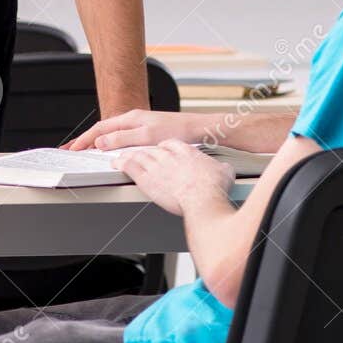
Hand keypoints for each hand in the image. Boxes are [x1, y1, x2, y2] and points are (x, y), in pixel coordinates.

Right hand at [68, 110, 220, 150]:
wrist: (197, 129)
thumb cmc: (176, 130)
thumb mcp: (147, 137)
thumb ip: (123, 139)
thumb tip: (101, 142)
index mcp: (130, 118)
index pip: (100, 129)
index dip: (84, 140)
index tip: (72, 149)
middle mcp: (132, 120)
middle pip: (102, 130)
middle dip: (85, 140)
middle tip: (71, 150)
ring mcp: (139, 126)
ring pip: (111, 134)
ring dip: (96, 142)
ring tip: (84, 150)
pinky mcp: (145, 132)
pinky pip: (120, 138)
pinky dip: (109, 144)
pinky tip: (109, 150)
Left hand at [111, 139, 233, 216]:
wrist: (203, 198)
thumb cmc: (212, 188)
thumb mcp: (223, 172)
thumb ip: (221, 168)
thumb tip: (226, 170)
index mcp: (185, 151)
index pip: (169, 143)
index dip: (163, 147)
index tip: (161, 150)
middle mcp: (168, 155)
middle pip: (151, 148)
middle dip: (143, 150)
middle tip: (137, 152)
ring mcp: (156, 165)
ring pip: (138, 154)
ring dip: (129, 155)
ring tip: (122, 156)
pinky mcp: (146, 178)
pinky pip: (129, 166)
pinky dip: (121, 163)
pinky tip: (116, 163)